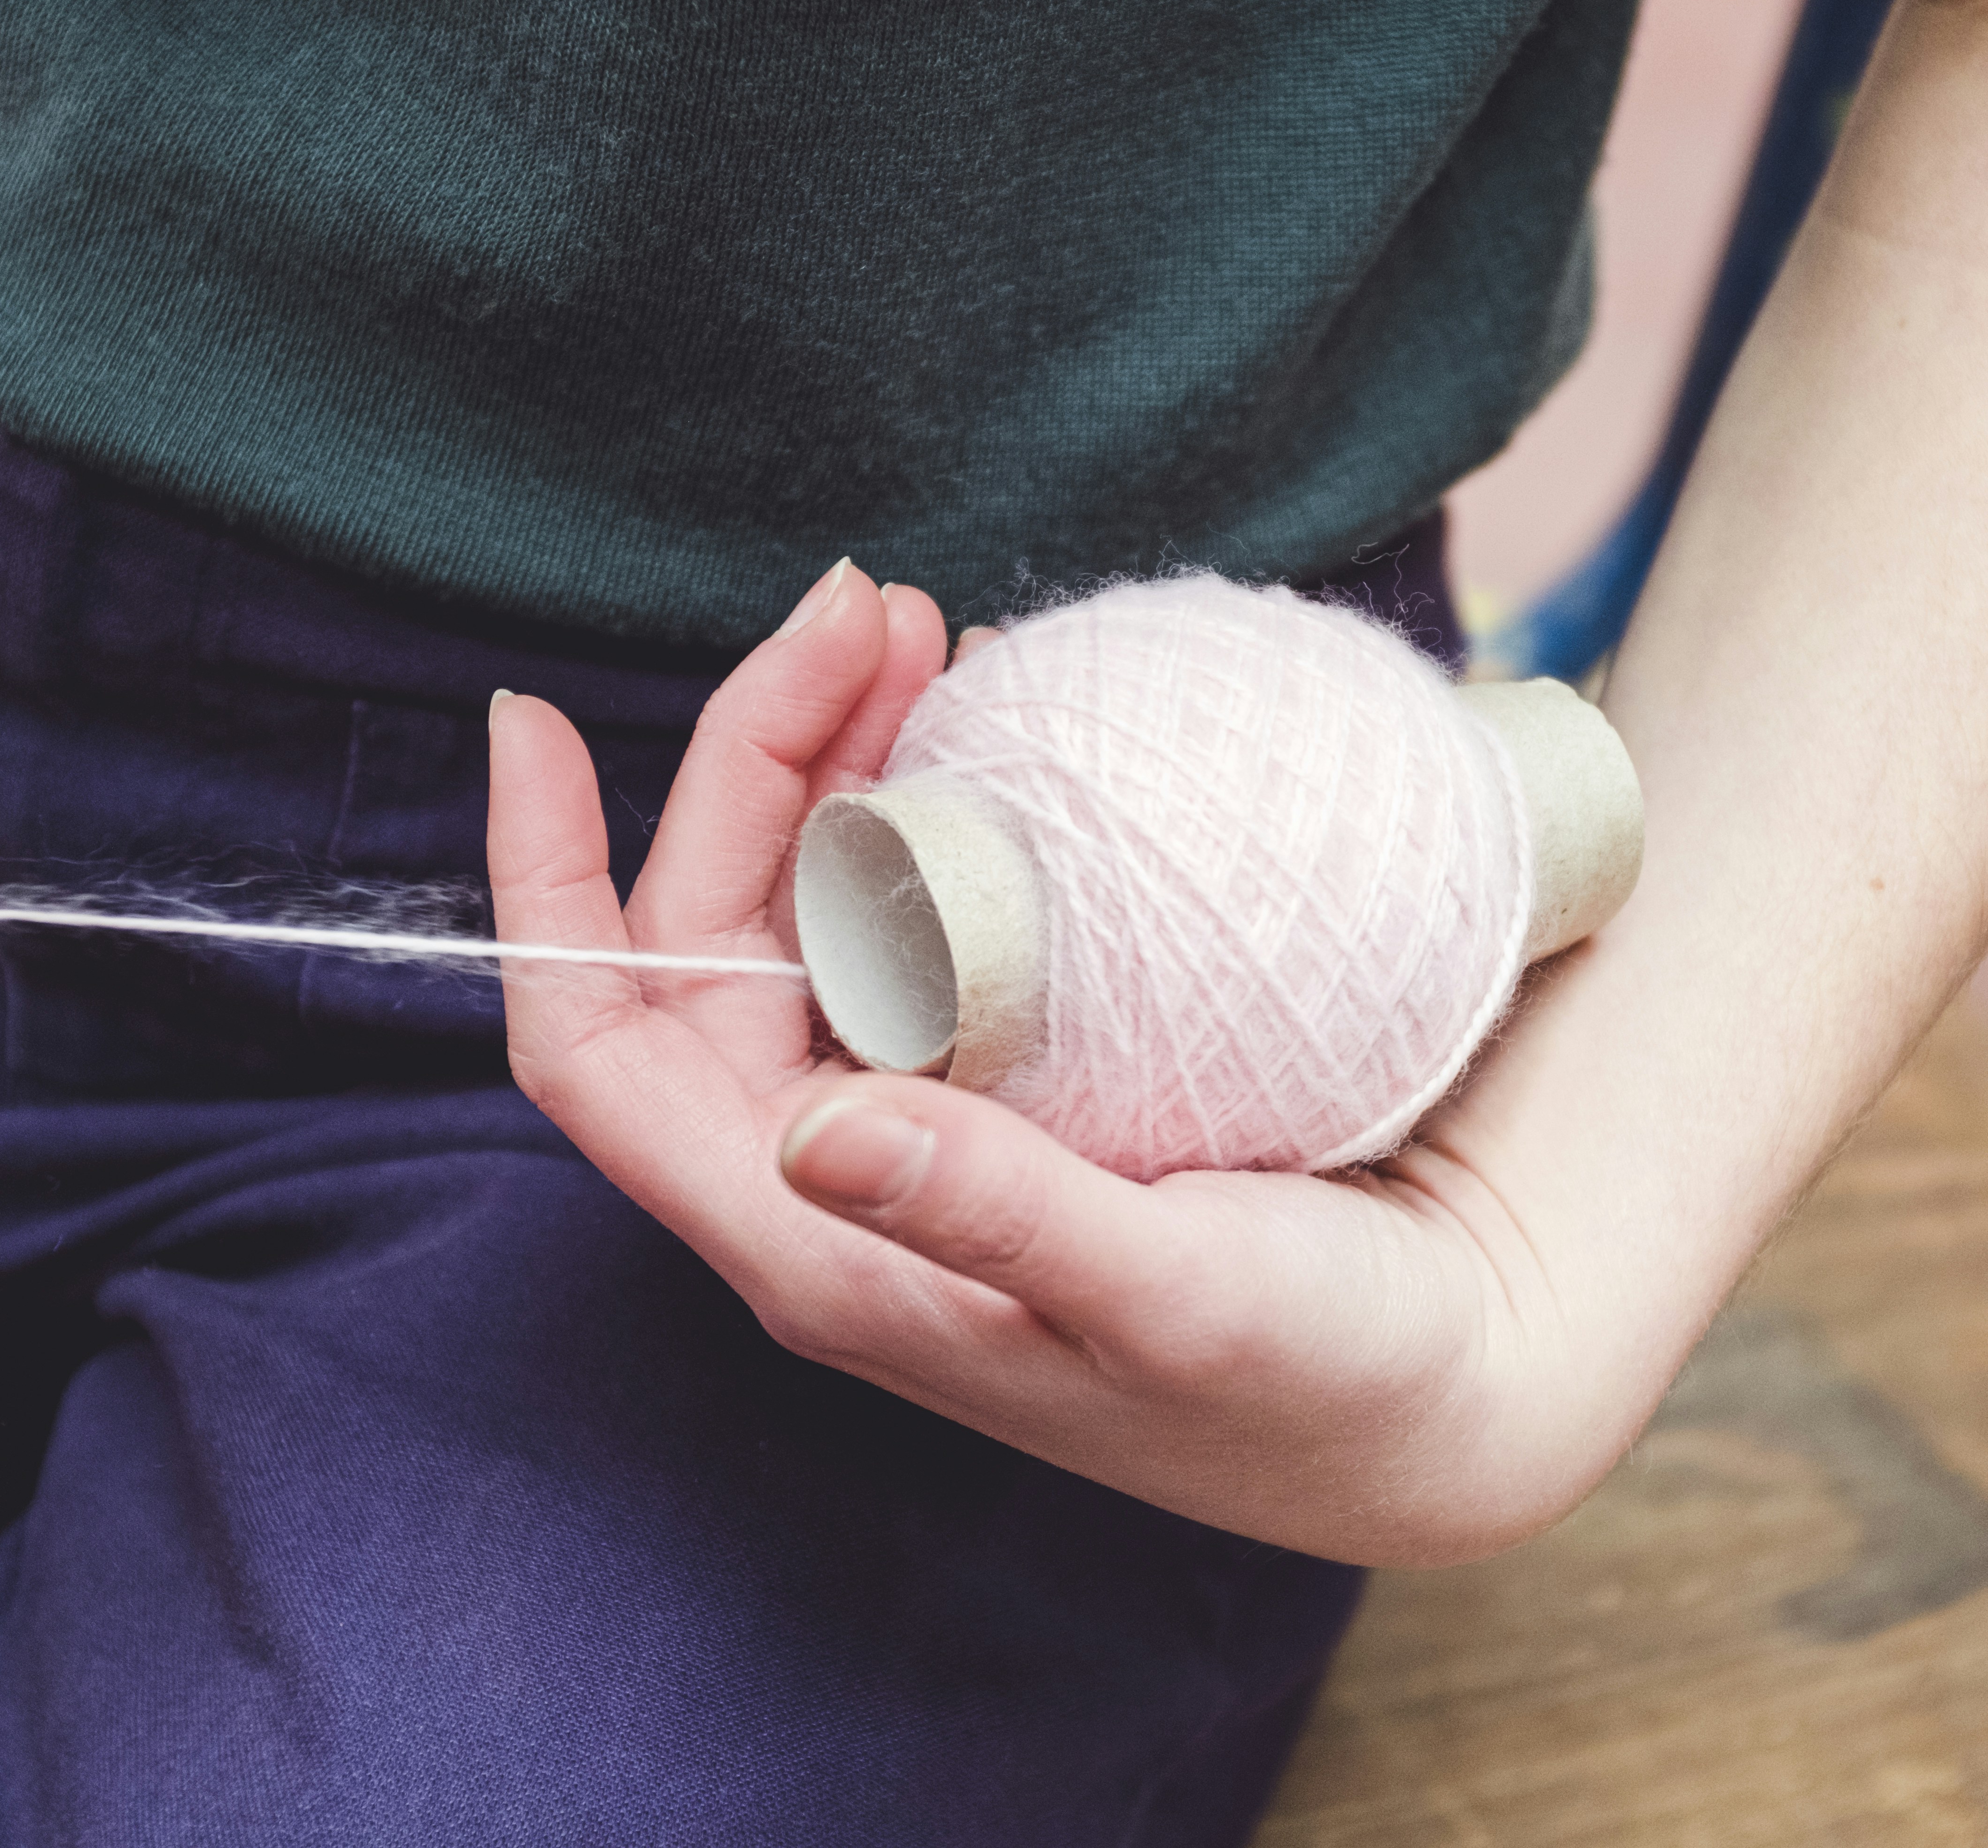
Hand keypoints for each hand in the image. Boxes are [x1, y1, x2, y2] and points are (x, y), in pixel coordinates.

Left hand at [487, 560, 1626, 1565]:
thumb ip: (997, 1221)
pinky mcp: (1019, 1058)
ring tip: (921, 628)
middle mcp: (844, 1165)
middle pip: (714, 930)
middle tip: (871, 609)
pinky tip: (986, 715)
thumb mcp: (1173, 1306)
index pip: (600, 1053)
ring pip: (816, 900)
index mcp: (820, 1245)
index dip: (544, 891)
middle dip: (756, 756)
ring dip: (842, 754)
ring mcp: (927, 1102)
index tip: (532, 719)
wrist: (1457, 1376)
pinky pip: (928, 903)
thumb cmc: (1319, 1380)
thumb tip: (815, 1135)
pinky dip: (937, 795)